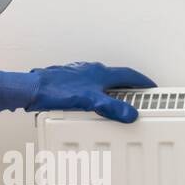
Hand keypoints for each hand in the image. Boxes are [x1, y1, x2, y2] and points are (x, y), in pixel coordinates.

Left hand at [0, 61, 155, 122]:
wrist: (32, 88)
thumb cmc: (56, 91)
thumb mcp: (89, 102)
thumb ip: (111, 108)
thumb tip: (131, 114)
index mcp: (100, 73)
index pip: (129, 75)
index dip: (142, 82)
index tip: (152, 88)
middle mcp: (90, 71)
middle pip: (116, 77)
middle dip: (129, 87)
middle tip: (138, 97)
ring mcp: (79, 75)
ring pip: (101, 81)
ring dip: (112, 90)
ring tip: (116, 102)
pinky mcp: (68, 81)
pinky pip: (88, 86)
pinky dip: (96, 93)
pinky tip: (91, 102)